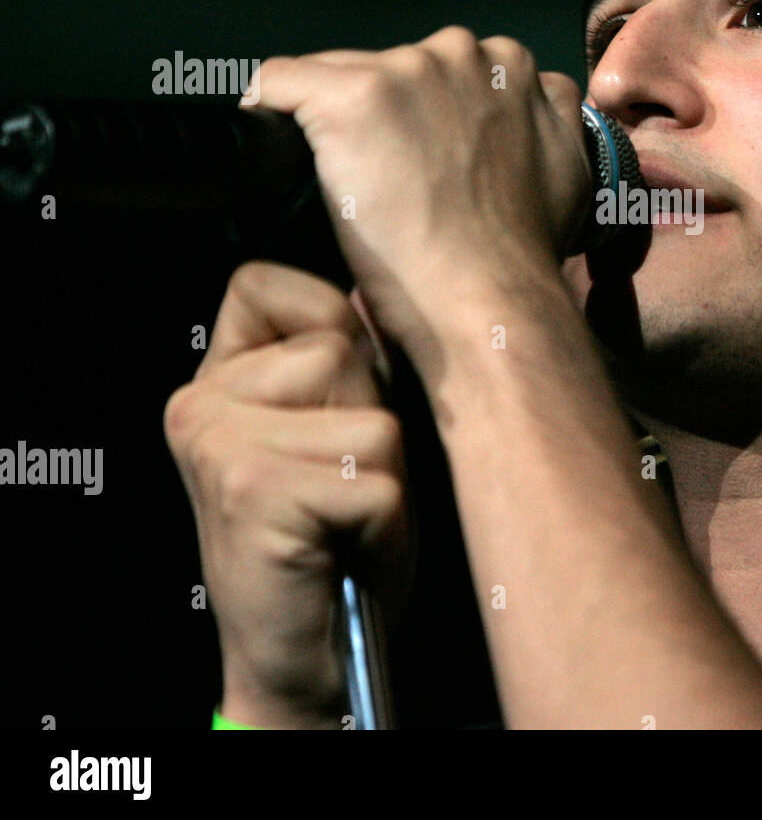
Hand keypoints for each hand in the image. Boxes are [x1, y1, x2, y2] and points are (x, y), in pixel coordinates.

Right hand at [163, 262, 412, 727]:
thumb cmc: (331, 542)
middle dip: (370, 414)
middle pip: (341, 347)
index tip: (327, 408)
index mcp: (215, 382)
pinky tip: (344, 544)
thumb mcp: (338, 429)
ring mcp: (221, 445)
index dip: (324, 327)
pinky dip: (384, 518)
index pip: (266, 284)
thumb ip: (342, 361)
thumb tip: (366, 290)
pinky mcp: (256, 490)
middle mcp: (201, 404)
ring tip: (345, 515)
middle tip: (343, 482)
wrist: (302, 654)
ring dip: (383, 473)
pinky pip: (375, 476)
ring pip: (371, 415)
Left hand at [241, 28, 590, 361]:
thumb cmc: (522, 252)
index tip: (414, 156)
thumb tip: (541, 97)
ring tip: (347, 185)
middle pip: (388, 65)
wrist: (488, 295)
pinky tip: (279, 155)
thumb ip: (551, 114)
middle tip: (385, 180)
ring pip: (334, 75)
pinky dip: (267, 111)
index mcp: (509, 64)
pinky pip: (278, 83)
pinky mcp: (348, 97)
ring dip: (332, 122)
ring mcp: (402, 71)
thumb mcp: (572, 166)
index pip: (440, 68)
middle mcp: (458, 53)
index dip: (420, 115)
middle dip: (382, 114)